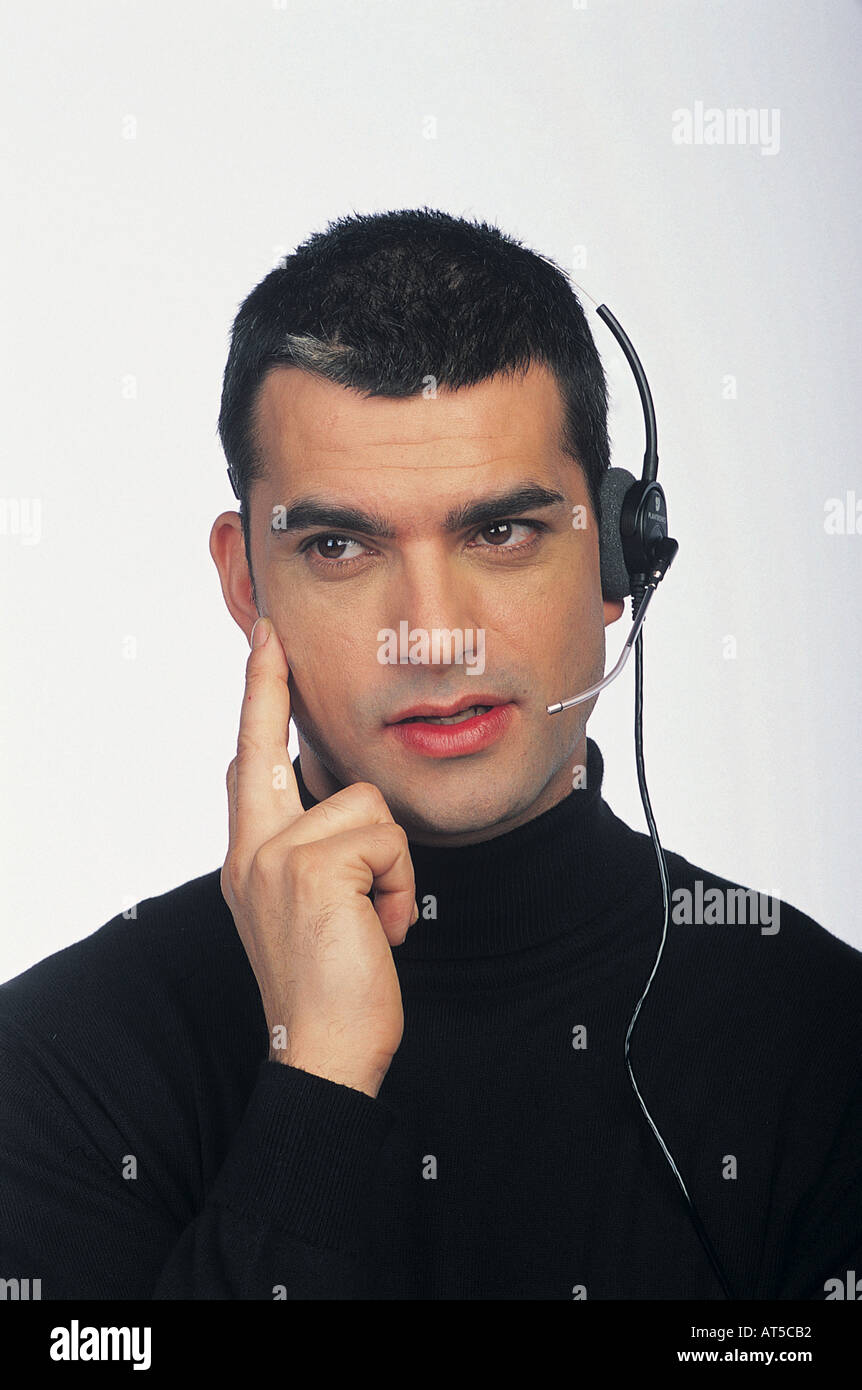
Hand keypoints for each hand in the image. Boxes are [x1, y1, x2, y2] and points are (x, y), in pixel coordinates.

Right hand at [220, 616, 416, 1098]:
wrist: (322, 1051)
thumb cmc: (330, 986)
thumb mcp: (304, 911)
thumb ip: (310, 852)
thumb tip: (343, 801)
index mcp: (249, 856)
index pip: (249, 762)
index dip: (258, 701)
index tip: (264, 646)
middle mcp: (251, 848)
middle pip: (268, 744)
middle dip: (269, 683)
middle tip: (271, 631)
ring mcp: (275, 854)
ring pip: (368, 805)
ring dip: (392, 865)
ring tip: (376, 918)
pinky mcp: (313, 866)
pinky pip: (389, 839)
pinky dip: (401, 887)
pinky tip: (381, 931)